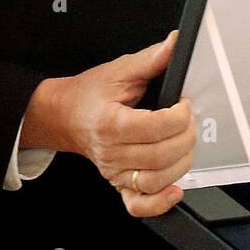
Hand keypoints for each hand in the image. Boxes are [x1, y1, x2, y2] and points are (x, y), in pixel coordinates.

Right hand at [20, 29, 193, 217]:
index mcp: (110, 123)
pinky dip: (160, 203)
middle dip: (186, 136)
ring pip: (156, 181)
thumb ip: (151, 59)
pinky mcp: (118, 184)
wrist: (63, 115)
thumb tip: (175, 43)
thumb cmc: (88, 95)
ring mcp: (114, 172)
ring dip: (180, 164)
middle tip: (187, 120)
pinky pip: (138, 205)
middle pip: (161, 156)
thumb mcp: (119, 71)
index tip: (184, 103)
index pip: (156, 128)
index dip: (180, 116)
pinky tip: (174, 189)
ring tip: (182, 143)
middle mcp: (111, 152)